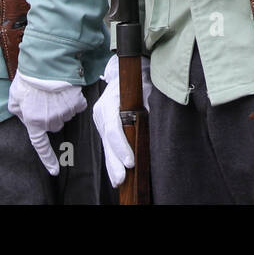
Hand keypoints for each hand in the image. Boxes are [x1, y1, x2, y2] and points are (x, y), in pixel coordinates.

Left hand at [7, 72, 87, 174]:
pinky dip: (73, 100)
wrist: (46, 64)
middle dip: (50, 117)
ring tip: (54, 93)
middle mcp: (51, 121)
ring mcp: (65, 113)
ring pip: (66, 116)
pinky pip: (77, 106)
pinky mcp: (77, 103)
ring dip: (61, 108)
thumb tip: (24, 116)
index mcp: (34, 122)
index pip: (41, 146)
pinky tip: (66, 91)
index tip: (54, 171)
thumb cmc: (28, 80)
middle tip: (45, 101)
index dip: (48, 159)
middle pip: (54, 126)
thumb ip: (18, 111)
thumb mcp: (14, 97)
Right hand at [91, 55, 152, 187]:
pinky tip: (116, 175)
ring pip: (106, 146)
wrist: (127, 72)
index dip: (121, 146)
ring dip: (112, 165)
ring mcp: (101, 120)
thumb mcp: (147, 88)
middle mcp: (101, 112)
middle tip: (122, 179)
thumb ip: (149, 103)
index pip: (113, 128)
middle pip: (107, 141)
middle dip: (114, 162)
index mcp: (110, 102)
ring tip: (119, 182)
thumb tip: (152, 118)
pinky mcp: (104, 126)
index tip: (130, 161)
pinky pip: (108, 145)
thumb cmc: (139, 79)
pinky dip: (112, 160)